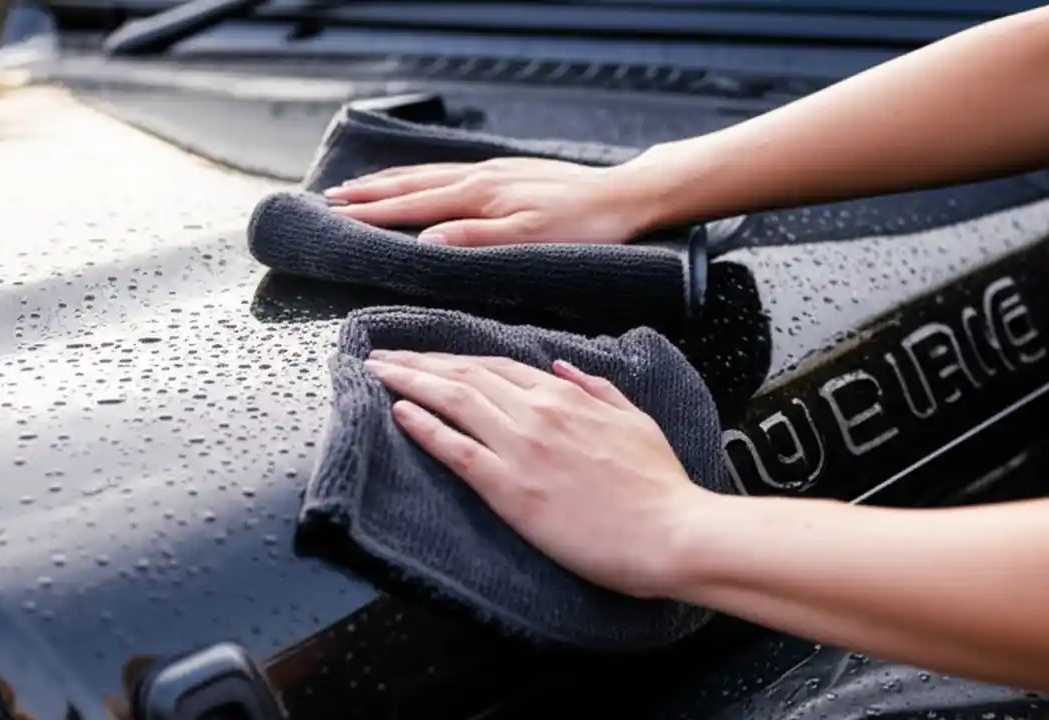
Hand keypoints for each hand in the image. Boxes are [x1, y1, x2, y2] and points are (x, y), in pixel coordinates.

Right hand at [324, 157, 660, 246]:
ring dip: (389, 181)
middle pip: (411, 183)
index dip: (373, 213)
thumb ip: (475, 241)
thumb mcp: (530, 242)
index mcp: (480, 196)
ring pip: (428, 173)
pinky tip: (417, 178)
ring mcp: (492, 171)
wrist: (623, 197)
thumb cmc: (583, 225)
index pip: (413, 205)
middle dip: (369, 192)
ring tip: (359, 185)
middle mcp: (480, 178)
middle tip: (331, 197)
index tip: (338, 216)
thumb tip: (426, 242)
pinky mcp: (506, 172)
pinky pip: (448, 171)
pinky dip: (420, 175)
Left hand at [362, 349, 711, 597]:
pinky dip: (424, 427)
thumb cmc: (659, 485)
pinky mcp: (511, 489)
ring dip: (409, 382)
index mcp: (566, 397)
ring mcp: (522, 449)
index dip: (455, 358)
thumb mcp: (635, 421)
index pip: (497, 365)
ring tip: (376, 373)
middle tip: (382, 356)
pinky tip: (398, 412)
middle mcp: (538, 413)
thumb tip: (566, 368)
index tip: (426, 356)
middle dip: (418, 362)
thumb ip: (598, 390)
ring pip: (453, 401)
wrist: (672, 532)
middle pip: (464, 375)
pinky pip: (456, 449)